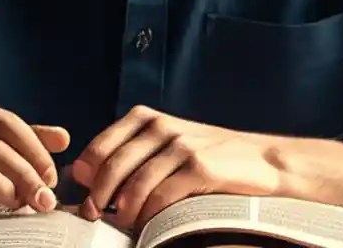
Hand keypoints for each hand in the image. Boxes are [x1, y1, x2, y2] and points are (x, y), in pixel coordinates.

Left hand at [71, 106, 282, 229]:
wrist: (261, 161)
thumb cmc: (209, 157)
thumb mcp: (167, 145)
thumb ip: (129, 154)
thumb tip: (81, 174)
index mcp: (147, 118)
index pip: (101, 147)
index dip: (87, 177)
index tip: (86, 199)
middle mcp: (162, 127)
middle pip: (114, 167)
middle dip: (99, 197)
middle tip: (95, 217)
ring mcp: (182, 145)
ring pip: (136, 184)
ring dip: (124, 211)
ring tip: (124, 223)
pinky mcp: (200, 166)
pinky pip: (162, 196)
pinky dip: (150, 215)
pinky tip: (149, 224)